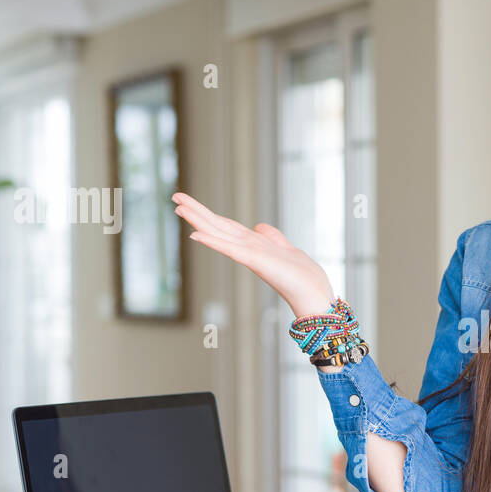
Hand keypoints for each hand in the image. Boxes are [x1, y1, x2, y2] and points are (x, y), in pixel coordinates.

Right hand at [171, 192, 335, 317]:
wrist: (315, 296)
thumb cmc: (303, 278)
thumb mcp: (287, 249)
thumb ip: (273, 237)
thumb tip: (259, 226)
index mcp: (255, 245)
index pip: (227, 226)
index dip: (209, 215)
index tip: (189, 203)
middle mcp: (249, 249)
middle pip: (218, 226)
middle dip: (197, 212)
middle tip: (175, 196)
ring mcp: (250, 255)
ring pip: (220, 234)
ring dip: (199, 221)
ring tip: (179, 207)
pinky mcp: (256, 262)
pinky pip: (231, 249)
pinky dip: (213, 242)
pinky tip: (196, 235)